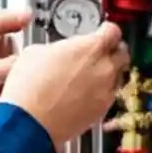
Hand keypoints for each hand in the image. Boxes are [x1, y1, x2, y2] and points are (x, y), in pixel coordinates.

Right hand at [0, 21, 130, 145]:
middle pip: (122, 53)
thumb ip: (58, 47)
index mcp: (90, 47)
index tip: (102, 31)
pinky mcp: (101, 111)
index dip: (106, 29)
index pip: (113, 30)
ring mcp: (105, 91)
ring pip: (118, 76)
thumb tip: (58, 51)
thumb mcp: (35, 52)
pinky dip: (101, 92)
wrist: (29, 123)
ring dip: (108, 72)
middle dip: (113, 50)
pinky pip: (109, 96)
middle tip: (100, 51)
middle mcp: (104, 68)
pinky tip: (84, 94)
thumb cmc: (29, 89)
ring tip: (90, 75)